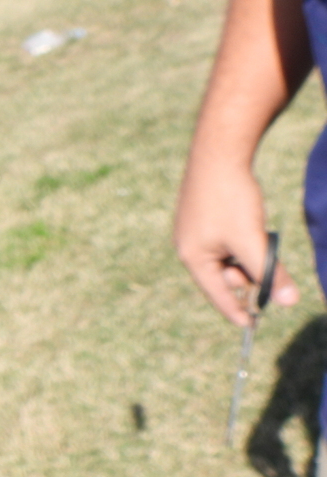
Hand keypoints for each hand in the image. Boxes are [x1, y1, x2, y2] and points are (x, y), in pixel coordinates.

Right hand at [174, 159, 298, 326]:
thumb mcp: (253, 240)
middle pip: (223, 276)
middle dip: (248, 275)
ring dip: (246, 255)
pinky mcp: (200, 216)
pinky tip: (249, 224)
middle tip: (270, 266)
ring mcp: (192, 231)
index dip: (237, 310)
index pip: (217, 295)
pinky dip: (240, 241)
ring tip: (258, 236)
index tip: (253, 325)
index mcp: (193, 258)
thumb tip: (290, 302)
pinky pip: (222, 241)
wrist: (218, 151)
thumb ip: (270, 272)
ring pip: (226, 257)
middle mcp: (187, 247)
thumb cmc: (231, 197)